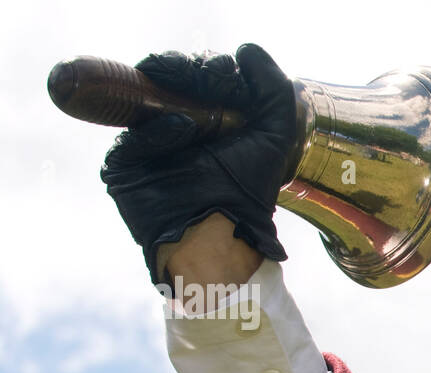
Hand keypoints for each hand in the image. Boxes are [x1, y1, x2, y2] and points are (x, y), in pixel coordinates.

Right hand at [100, 43, 296, 286]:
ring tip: (184, 88)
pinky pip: (131, 139)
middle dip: (183, 71)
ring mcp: (148, 147)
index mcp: (207, 121)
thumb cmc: (249, 191)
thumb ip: (272, 89)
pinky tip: (181, 127)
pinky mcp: (126, 167)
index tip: (225, 74)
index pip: (196, 78)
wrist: (222, 236)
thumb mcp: (275, 135)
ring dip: (164, 87)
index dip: (208, 68)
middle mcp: (176, 131)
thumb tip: (247, 50)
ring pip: (142, 100)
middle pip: (166, 82)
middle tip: (200, 75)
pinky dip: (156, 130)